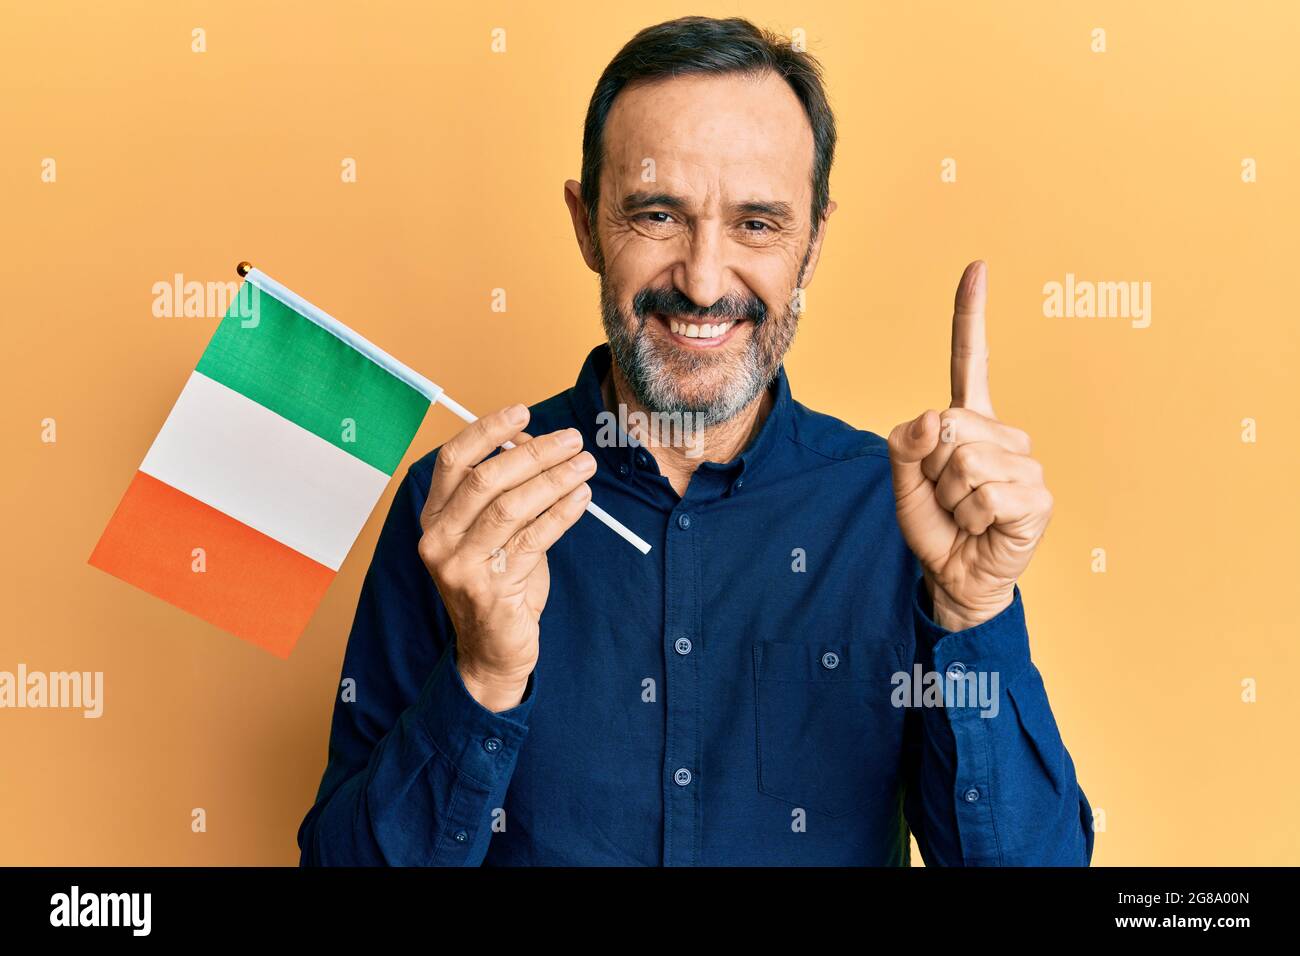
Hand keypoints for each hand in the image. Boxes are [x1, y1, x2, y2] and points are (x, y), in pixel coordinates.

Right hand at [418, 404, 595, 710]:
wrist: (492, 652)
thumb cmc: (499, 583)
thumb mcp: (494, 534)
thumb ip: (506, 492)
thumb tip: (533, 442)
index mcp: (434, 519)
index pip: (453, 461)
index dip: (487, 431)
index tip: (522, 411)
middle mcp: (439, 541)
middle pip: (485, 479)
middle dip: (533, 453)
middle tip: (571, 440)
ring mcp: (461, 568)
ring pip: (511, 507)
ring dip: (554, 480)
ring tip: (584, 465)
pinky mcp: (491, 590)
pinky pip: (534, 539)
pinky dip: (562, 513)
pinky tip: (582, 498)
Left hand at [887, 261, 1052, 630]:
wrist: (956, 575)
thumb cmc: (935, 525)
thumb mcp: (903, 481)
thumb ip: (906, 444)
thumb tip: (934, 420)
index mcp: (970, 421)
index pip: (971, 361)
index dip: (972, 315)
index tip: (977, 267)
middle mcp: (1003, 435)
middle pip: (950, 426)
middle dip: (931, 468)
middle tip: (945, 496)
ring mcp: (1025, 463)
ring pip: (965, 461)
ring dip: (950, 497)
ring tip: (964, 514)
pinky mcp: (1037, 495)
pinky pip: (985, 493)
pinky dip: (971, 516)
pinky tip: (984, 527)